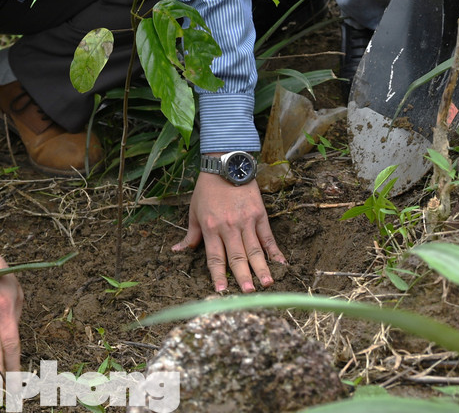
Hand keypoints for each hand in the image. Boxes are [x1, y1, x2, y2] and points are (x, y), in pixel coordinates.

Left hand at [172, 172, 285, 292]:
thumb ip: (190, 234)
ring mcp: (246, 221)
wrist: (226, 164)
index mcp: (211, 227)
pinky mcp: (259, 214)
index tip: (221, 291)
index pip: (215, 257)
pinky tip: (281, 263)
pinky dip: (275, 251)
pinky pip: (268, 237)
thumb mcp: (194, 210)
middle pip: (237, 257)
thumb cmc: (207, 189)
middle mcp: (229, 227)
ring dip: (261, 268)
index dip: (218, 275)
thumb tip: (178, 250)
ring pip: (254, 250)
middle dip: (243, 277)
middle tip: (248, 293)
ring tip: (267, 284)